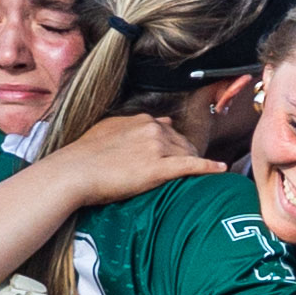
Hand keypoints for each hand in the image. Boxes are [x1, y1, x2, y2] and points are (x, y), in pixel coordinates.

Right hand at [51, 114, 225, 204]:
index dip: (174, 143)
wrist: (75, 172)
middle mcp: (152, 129)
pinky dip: (208, 167)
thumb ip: (127, 127)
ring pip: (188, 152)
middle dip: (189, 153)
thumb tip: (145, 125)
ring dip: (198, 161)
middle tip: (196, 167)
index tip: (178, 152)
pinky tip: (220, 170)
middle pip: (182, 141)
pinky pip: (191, 165)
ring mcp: (156, 147)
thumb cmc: (83, 156)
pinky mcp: (158, 168)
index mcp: (139, 120)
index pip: (168, 129)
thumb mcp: (105, 132)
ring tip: (207, 173)